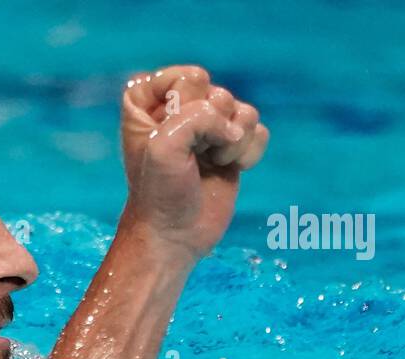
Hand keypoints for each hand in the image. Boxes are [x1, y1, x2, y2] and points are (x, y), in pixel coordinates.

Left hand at [118, 65, 268, 261]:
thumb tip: (236, 130)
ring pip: (242, 110)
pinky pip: (258, 130)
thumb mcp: (164, 146)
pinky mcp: (231, 145)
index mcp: (147, 100)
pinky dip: (248, 152)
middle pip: (218, 93)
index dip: (186, 109)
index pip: (187, 78)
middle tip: (192, 156)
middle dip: (211, 128)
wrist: (175, 234)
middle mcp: (178, 107)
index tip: (166, 137)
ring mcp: (207, 126)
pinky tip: (229, 170)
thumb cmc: (159, 192)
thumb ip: (198, 117)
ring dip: (231, 143)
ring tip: (209, 164)